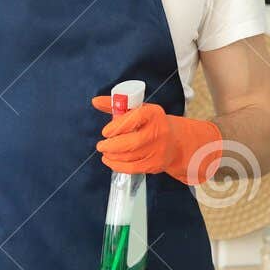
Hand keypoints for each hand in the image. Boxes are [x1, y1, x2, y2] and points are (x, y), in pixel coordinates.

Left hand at [91, 96, 223, 185]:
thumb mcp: (137, 109)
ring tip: (105, 152)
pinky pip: (133, 168)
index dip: (116, 126)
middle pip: (131, 143)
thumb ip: (116, 105)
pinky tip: (110, 161)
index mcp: (153, 114)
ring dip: (112, 156)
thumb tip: (95, 101)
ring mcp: (158, 150)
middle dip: (111, 146)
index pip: (134, 118)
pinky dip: (117, 166)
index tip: (105, 132)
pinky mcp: (156, 164)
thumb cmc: (150, 123)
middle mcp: (159, 132)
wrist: (175, 141)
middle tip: (100, 145)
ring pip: (130, 157)